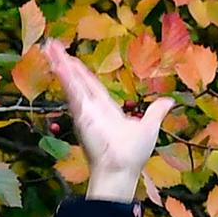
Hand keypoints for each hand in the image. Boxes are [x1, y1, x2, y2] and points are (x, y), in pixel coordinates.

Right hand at [41, 38, 173, 203]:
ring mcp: (85, 110)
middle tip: (52, 45)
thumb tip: (169, 100)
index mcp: (106, 109)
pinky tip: (57, 62)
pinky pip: (72, 91)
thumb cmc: (133, 155)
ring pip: (71, 81)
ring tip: (49, 46)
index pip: (91, 85)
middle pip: (77, 79)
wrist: (121, 171)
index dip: (82, 72)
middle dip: (65, 62)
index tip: (72, 59)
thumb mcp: (149, 126)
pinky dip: (65, 77)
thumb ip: (155, 111)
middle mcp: (92, 108)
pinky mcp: (81, 114)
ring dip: (60, 63)